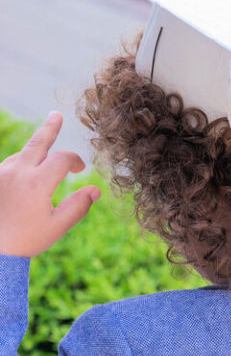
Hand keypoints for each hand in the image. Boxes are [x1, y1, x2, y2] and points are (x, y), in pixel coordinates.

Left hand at [0, 111, 100, 257]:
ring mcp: (1, 174)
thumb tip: (95, 190)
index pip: (63, 159)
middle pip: (38, 142)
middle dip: (50, 127)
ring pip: (22, 155)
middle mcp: (17, 172)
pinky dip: (21, 165)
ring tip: (44, 153)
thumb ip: (78, 207)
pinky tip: (25, 174)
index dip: (75, 161)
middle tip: (56, 114)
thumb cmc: (25, 241)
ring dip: (36, 153)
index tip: (81, 170)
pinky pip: (8, 165)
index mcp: (37, 183)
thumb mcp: (56, 227)